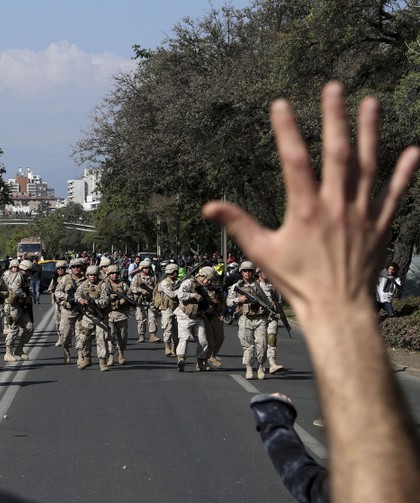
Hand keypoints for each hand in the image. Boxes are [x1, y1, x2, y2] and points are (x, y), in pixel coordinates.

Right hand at [203, 83, 419, 317]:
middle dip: (335, 118)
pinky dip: (404, 173)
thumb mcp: (262, 253)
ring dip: (370, 132)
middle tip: (334, 87)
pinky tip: (413, 151)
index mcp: (305, 210)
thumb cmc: (297, 282)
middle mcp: (336, 206)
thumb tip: (209, 206)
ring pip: (368, 166)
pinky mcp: (381, 226)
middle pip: (338, 153)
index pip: (294, 161)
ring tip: (371, 103)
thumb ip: (238, 224)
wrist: (338, 309)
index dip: (287, 130)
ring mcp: (362, 214)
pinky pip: (395, 195)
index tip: (282, 104)